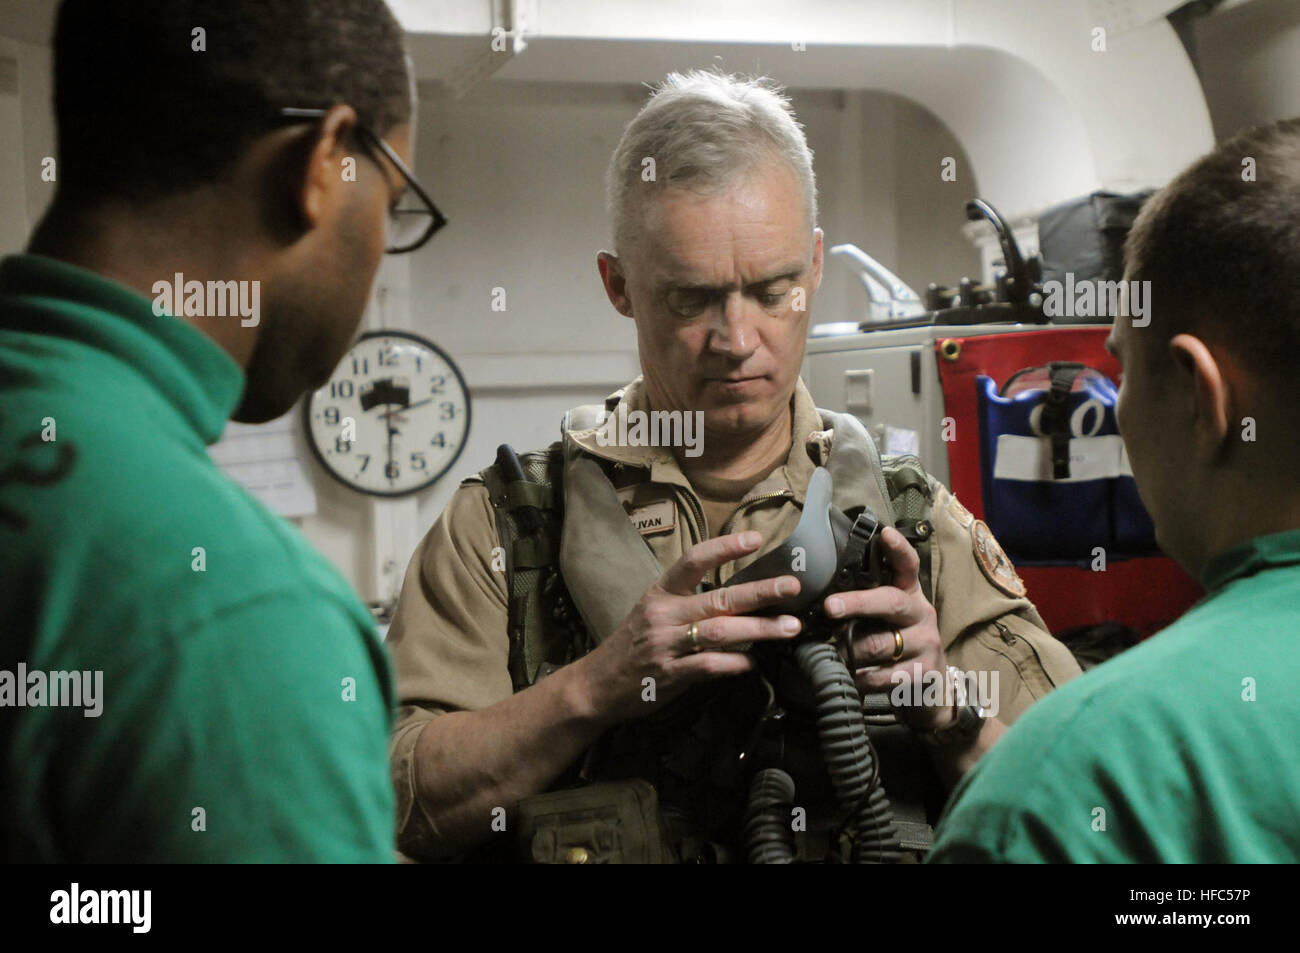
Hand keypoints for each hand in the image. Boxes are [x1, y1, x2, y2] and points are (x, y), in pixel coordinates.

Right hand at [575, 531, 802, 724]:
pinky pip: (709, 665)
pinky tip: (753, 663)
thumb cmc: (631, 645)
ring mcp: (667, 644)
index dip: (724, 548)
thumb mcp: (652, 613)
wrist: (596, 685)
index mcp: (660, 593)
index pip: (693, 560)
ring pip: (721, 631)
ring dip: (759, 630)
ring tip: (790, 628)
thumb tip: (739, 599)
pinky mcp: (670, 674)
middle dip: (760, 592)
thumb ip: (689, 604)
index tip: (756, 539)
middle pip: (719, 598)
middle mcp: (664, 614)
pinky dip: (735, 663)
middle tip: (792, 586)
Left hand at [824, 526, 954, 731]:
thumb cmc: (895, 641)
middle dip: (857, 603)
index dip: (898, 549)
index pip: (908, 565)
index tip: (885, 533)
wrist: (928, 686)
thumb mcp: (885, 617)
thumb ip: (866, 603)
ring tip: (832, 652)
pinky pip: (884, 675)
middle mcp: (921, 612)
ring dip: (850, 649)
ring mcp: (926, 642)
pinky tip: (851, 677)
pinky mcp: (924, 671)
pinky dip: (862, 677)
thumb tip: (823, 599)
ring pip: (880, 643)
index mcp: (909, 593)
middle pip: (890, 601)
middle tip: (830, 607)